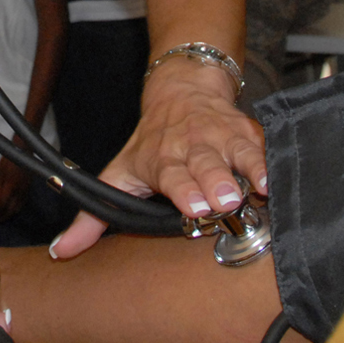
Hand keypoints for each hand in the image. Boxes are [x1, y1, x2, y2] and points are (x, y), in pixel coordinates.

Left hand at [0, 155, 32, 223]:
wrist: (23, 152)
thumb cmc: (8, 161)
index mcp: (10, 186)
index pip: (1, 206)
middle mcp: (19, 191)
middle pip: (10, 211)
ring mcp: (25, 191)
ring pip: (16, 209)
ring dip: (7, 215)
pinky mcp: (28, 190)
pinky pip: (21, 204)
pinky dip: (14, 210)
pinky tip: (8, 210)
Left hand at [50, 60, 265, 259]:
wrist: (181, 90)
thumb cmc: (151, 142)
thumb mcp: (119, 173)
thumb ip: (93, 216)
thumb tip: (62, 252)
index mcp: (162, 159)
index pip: (171, 175)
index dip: (182, 190)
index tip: (192, 207)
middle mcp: (192, 146)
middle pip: (205, 164)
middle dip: (215, 181)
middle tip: (225, 199)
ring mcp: (221, 137)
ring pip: (237, 152)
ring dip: (248, 167)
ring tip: (259, 187)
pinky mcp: (246, 131)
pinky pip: (262, 144)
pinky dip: (271, 157)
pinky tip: (280, 172)